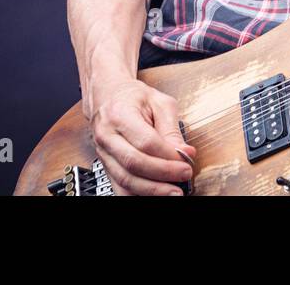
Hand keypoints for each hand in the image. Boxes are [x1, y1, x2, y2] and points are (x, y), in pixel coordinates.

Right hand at [87, 78, 195, 195]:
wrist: (107, 96)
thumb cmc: (134, 97)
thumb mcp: (159, 102)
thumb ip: (171, 128)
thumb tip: (184, 152)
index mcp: (119, 114)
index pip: (145, 142)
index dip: (168, 155)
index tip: (186, 160)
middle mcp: (107, 136)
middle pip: (133, 163)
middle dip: (162, 174)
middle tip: (184, 175)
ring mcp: (103, 153)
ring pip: (124, 179)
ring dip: (151, 189)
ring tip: (172, 191)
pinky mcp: (106, 166)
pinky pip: (119, 186)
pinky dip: (137, 193)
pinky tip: (155, 194)